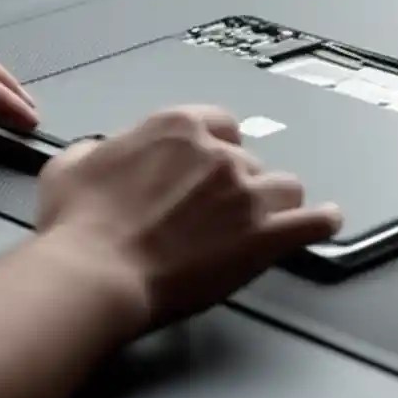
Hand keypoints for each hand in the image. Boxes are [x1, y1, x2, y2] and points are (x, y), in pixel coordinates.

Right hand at [33, 105, 342, 330]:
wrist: (94, 273)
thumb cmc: (78, 227)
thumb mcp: (70, 165)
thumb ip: (96, 149)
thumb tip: (101, 151)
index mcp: (177, 128)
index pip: (219, 124)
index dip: (217, 147)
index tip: (212, 163)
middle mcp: (219, 154)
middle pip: (248, 160)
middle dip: (236, 184)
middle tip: (215, 213)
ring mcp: (247, 195)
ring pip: (284, 186)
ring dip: (275, 202)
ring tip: (265, 219)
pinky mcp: (264, 237)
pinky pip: (313, 222)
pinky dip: (323, 222)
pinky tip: (327, 222)